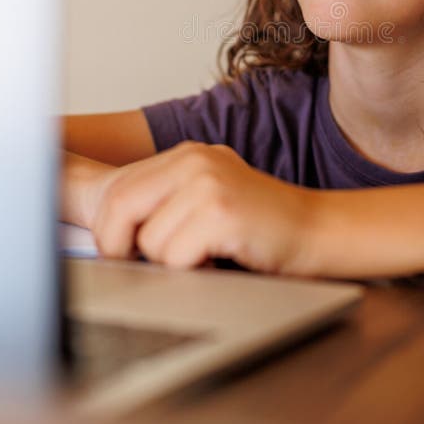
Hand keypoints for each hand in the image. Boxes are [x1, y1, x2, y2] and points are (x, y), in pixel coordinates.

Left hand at [92, 141, 320, 274]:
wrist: (316, 230)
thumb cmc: (258, 226)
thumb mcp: (206, 196)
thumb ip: (163, 201)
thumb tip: (107, 231)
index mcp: (186, 154)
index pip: (117, 187)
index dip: (108, 228)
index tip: (119, 251)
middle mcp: (194, 160)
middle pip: (120, 207)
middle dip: (120, 246)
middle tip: (145, 264)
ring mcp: (208, 184)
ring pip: (148, 241)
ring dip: (170, 262)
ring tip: (205, 253)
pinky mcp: (221, 213)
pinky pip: (175, 257)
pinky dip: (193, 270)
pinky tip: (220, 258)